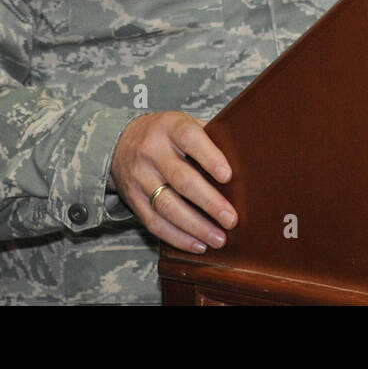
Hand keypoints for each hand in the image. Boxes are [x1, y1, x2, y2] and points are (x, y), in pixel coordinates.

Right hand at [109, 111, 236, 253]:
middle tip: (231, 219)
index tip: (228, 176)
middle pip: (181, 179)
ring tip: (218, 238)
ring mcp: (140, 177)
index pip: (190, 139)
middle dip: (209, 202)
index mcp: (170, 128)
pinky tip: (197, 244)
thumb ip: (209, 137)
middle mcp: (152, 151)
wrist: (121, 141)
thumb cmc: (168, 135)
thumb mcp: (184, 124)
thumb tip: (246, 161)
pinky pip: (154, 222)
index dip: (209, 158)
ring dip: (195, 226)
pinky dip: (177, 237)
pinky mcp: (133, 199)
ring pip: (167, 206)